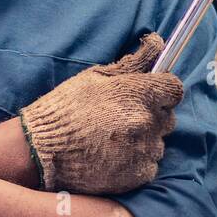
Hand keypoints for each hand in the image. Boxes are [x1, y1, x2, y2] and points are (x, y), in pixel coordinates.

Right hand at [18, 32, 182, 194]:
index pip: (174, 89)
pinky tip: (113, 157)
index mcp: (139, 94)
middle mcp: (147, 122)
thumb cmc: (66, 108)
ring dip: (143, 140)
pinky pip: (149, 165)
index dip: (162, 90)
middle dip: (151, 116)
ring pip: (158, 142)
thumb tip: (158, 42)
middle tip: (123, 118)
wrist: (42, 151)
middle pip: (167, 117)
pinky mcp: (139, 174)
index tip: (149, 94)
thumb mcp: (96, 76)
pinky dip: (136, 161)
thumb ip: (134, 61)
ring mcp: (145, 150)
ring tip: (113, 140)